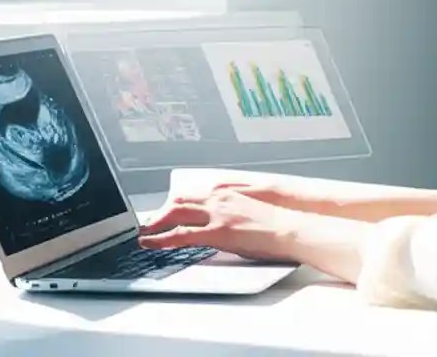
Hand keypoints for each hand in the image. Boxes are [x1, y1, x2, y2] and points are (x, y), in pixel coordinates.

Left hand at [138, 188, 299, 262]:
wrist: (291, 227)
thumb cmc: (277, 224)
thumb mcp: (249, 211)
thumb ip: (230, 212)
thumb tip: (220, 223)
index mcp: (226, 193)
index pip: (192, 196)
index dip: (175, 204)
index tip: (166, 211)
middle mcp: (218, 199)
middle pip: (179, 202)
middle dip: (161, 212)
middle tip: (149, 222)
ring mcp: (216, 214)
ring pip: (175, 214)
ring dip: (157, 223)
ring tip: (145, 233)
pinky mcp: (217, 231)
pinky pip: (181, 234)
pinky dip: (162, 238)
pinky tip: (151, 243)